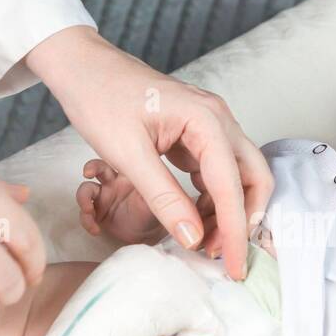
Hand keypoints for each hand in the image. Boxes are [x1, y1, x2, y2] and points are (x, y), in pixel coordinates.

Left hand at [25, 26, 272, 279]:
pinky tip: (193, 218)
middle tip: (223, 256)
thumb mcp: (128, 155)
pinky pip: (218, 172)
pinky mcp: (197, 134)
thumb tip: (193, 239)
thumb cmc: (100, 98)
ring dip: (228, 212)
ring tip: (204, 243)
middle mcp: (218, 119)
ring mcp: (210, 125)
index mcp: (206, 120)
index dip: (235, 231)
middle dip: (243, 220)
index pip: (232, 185)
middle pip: (254, 178)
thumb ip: (164, 198)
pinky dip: (212, 199)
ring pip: (239, 176)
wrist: (82, 67)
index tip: (233, 268)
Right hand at [76, 158, 166, 244]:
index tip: (106, 161)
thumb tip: (175, 193)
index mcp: (128, 173)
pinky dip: (87, 220)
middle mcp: (113, 181)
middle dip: (89, 168)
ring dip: (83, 199)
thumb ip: (163, 194)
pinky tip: (95, 229)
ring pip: (86, 190)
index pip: (116, 159)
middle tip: (87, 173)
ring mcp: (104, 196)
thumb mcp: (160, 201)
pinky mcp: (98, 213)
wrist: (150, 233)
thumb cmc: (154, 211)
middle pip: (96, 168)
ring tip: (89, 211)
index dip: (112, 156)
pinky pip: (86, 214)